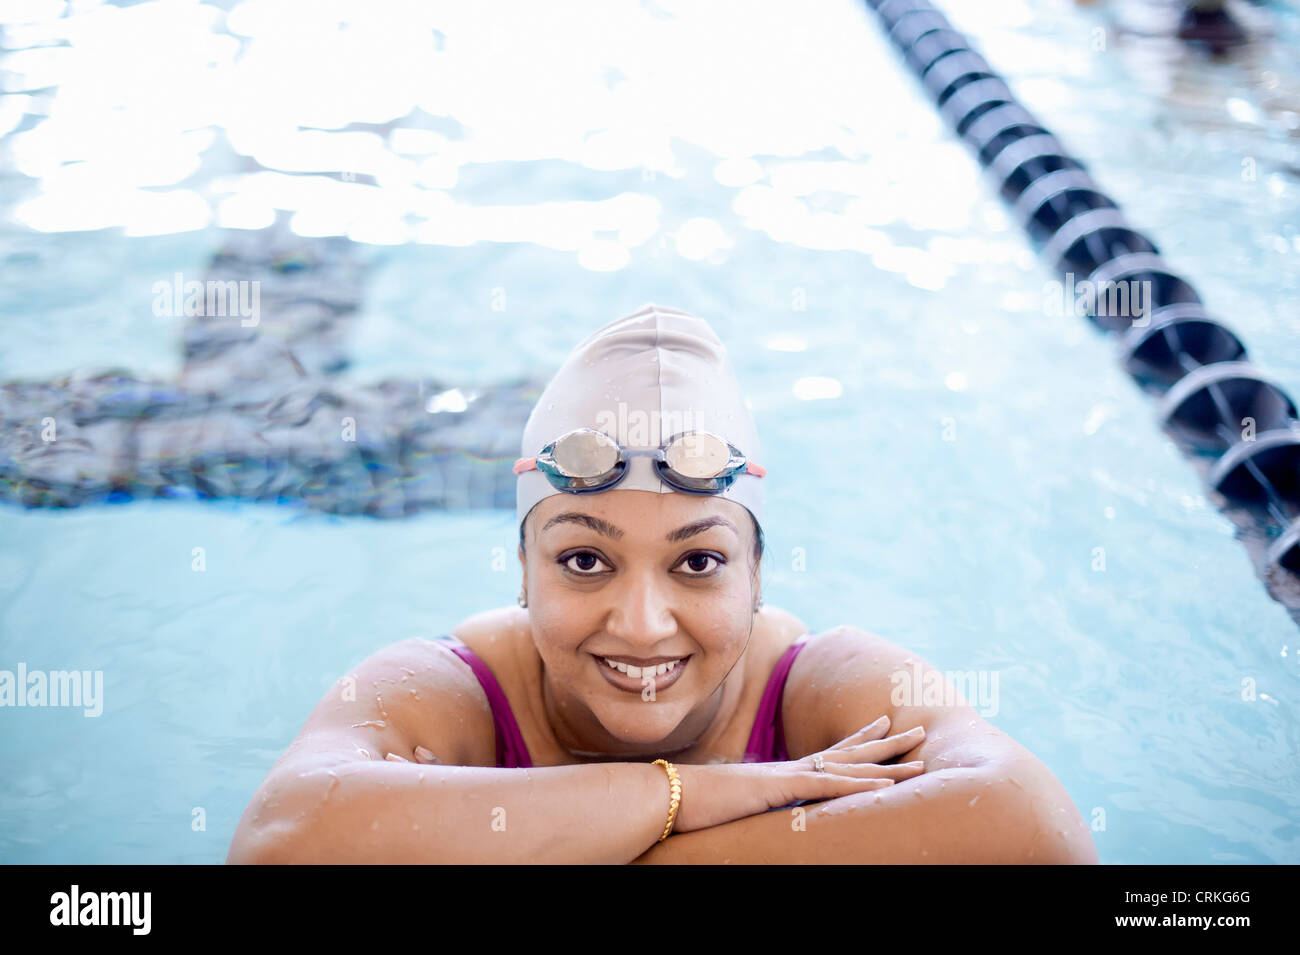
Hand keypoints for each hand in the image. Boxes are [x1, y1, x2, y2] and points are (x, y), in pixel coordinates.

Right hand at [671, 716, 924, 832]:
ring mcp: (788, 776)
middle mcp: (790, 768)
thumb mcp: (735, 804)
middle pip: (848, 753)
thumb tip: (760, 807)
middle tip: (918, 730)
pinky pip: (829, 787)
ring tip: (921, 762)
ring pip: (849, 768)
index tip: (884, 726)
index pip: (829, 752)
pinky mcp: (782, 789)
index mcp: (781, 772)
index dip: (859, 740)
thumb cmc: (695, 802)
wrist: (670, 795)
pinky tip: (886, 785)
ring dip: (888, 766)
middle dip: (886, 743)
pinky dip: (860, 785)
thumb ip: (753, 802)